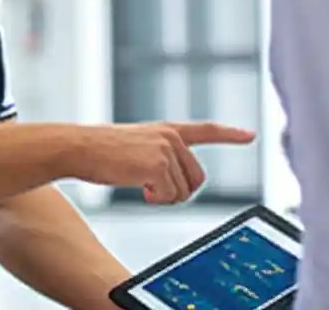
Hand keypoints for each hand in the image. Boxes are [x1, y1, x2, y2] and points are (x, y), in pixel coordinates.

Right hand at [69, 122, 255, 203]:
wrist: (78, 148)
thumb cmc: (100, 151)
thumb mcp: (135, 145)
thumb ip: (160, 157)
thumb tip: (175, 185)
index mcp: (165, 130)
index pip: (204, 130)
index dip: (229, 134)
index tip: (249, 134)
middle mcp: (170, 137)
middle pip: (197, 178)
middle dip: (179, 191)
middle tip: (153, 190)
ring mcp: (165, 150)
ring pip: (184, 191)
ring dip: (164, 196)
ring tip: (140, 185)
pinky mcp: (158, 165)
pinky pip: (169, 195)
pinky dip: (154, 198)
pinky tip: (138, 188)